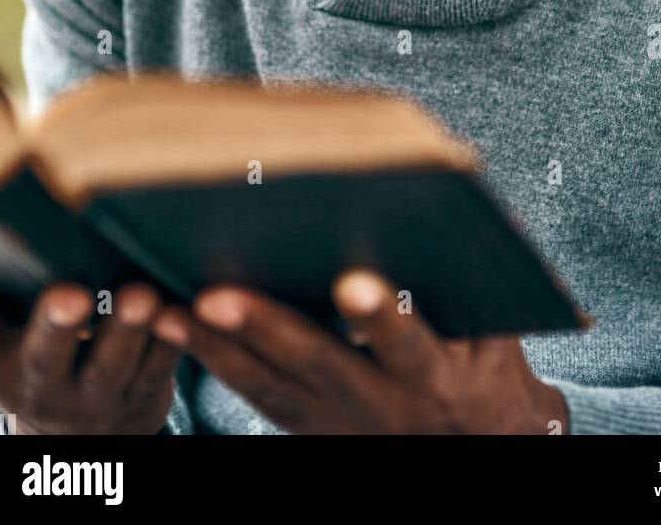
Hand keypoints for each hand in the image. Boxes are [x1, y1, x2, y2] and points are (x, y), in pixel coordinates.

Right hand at [0, 282, 181, 434]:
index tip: (16, 288)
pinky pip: (161, 366)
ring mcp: (95, 397)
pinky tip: (188, 307)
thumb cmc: (40, 355)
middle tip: (70, 295)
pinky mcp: (143, 394)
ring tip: (140, 296)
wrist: (83, 432)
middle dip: (57, 325)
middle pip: (46, 356)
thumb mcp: (0, 342)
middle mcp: (42, 385)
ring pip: (112, 365)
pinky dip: (176, 334)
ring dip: (128, 330)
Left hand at [152, 269, 568, 434]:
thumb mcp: (495, 334)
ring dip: (213, 347)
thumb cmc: (485, 375)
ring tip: (164, 308)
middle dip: (265, 329)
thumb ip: (475, 278)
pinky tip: (169, 326)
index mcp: (436, 375)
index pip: (409, 343)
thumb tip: (480, 206)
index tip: (354, 284)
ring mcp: (337, 422)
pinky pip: (251, 395)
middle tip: (217, 295)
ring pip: (267, 384)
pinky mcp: (305, 428)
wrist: (474, 454)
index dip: (383, 316)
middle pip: (316, 365)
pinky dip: (209, 360)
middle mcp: (381, 404)